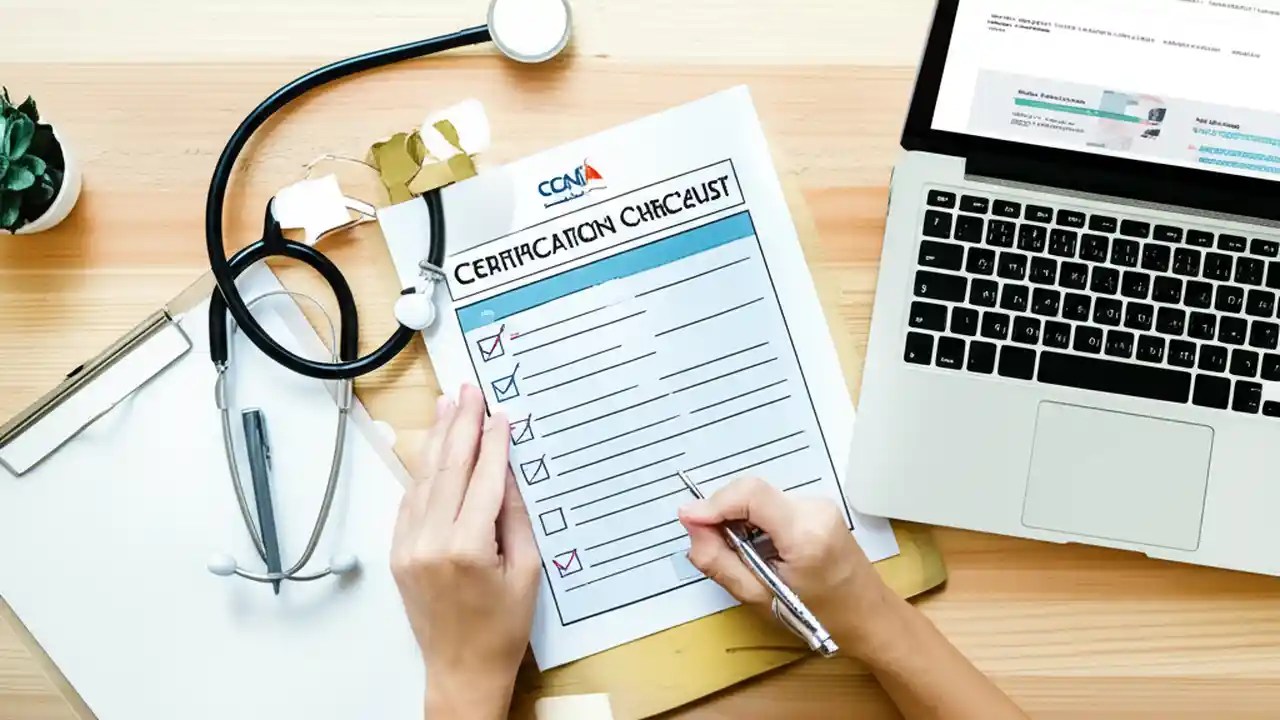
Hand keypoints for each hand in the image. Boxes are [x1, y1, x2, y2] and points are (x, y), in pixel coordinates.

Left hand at [391, 384, 539, 718]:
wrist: (462, 671)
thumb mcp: (526, 571)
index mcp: (468, 547)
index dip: (493, 442)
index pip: (482, 478)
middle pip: (448, 468)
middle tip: (468, 392)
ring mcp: (409, 547)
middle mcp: (431, 542)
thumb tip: (506, 472)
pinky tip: (434, 451)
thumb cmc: (502, 629)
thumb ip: (514, 517)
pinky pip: (411, 503)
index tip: (500, 414)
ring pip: (424, 480)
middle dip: (460, 426)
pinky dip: (424, 474)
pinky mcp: (398, 554)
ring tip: (447, 407)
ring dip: (438, 440)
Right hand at [678, 477, 899, 658]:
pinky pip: (773, 504)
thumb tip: (691, 526)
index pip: (750, 494)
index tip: (688, 520)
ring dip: (738, 518)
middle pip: (752, 493)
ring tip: (739, 554)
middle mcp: (814, 508)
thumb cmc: (819, 616)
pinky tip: (757, 548)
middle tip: (710, 544)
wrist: (869, 617)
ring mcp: (819, 504)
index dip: (713, 503)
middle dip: (723, 513)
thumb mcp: (759, 598)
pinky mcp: (818, 507)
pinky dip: (755, 521)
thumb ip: (719, 561)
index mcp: (804, 531)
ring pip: (760, 497)